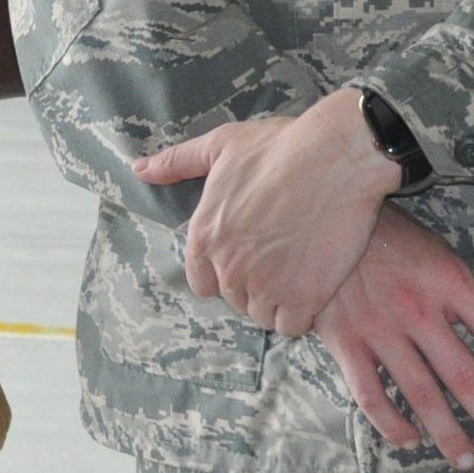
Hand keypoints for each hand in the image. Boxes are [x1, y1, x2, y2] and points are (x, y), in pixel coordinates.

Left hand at [133, 89, 401, 333]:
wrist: (334, 159)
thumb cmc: (278, 148)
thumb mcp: (219, 146)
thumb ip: (177, 162)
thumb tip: (139, 169)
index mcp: (204, 235)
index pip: (200, 282)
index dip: (222, 273)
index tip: (246, 258)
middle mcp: (228, 266)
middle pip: (233, 299)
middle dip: (253, 286)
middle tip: (278, 261)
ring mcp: (265, 285)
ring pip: (261, 315)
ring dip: (276, 302)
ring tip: (296, 274)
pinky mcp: (303, 297)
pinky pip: (291, 326)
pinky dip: (300, 315)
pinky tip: (312, 289)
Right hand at [317, 204, 473, 471]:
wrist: (316, 216)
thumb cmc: (384, 233)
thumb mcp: (433, 249)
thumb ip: (459, 292)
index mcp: (448, 280)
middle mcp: (418, 308)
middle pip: (466, 376)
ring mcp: (378, 327)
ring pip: (421, 394)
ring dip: (449, 433)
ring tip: (468, 459)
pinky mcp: (343, 340)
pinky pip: (370, 394)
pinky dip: (391, 424)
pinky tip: (410, 439)